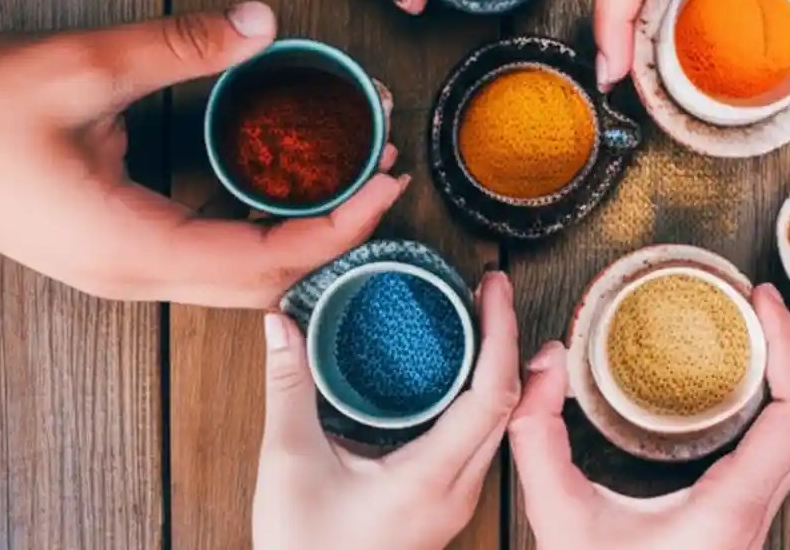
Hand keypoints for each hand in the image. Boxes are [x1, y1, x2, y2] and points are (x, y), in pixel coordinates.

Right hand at [0, 2, 407, 307]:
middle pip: (265, 282)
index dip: (341, 226)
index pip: (269, 259)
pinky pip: (206, 259)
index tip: (388, 183)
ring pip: (238, 278)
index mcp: (134, 249)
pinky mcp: (114, 254)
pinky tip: (280, 187)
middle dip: (335, 234)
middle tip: (385, 178)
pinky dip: (257, 230)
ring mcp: (123, 272)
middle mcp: (136, 277)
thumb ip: (177, 47)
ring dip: (299, 233)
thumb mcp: (79, 65)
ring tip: (349, 182)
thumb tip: (261, 25)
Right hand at [253, 271, 520, 549]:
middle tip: (490, 289)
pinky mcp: (443, 503)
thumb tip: (282, 326)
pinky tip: (465, 372)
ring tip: (484, 318)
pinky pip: (480, 440)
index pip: (492, 394)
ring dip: (501, 368)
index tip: (492, 286)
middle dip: (508, 338)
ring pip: (499, 425)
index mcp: (431, 478)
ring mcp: (455, 500)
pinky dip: (483, 396)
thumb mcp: (289, 464)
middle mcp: (457, 491)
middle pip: (508, 405)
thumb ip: (289, 389)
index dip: (500, 332)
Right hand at [509, 284, 789, 548]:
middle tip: (754, 302)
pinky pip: (781, 447)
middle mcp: (758, 512)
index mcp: (731, 509)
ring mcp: (756, 517)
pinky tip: (732, 380)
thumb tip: (545, 363)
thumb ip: (538, 437)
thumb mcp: (558, 520)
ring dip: (788, 373)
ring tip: (748, 329)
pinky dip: (771, 401)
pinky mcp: (743, 517)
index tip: (761, 303)